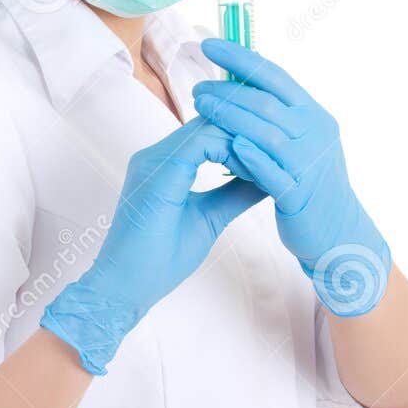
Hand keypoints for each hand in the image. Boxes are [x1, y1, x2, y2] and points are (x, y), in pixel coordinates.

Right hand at [40, 118, 264, 373]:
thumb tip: (268, 176)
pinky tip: (254, 170)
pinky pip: (201, 145)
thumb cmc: (159, 260)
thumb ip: (233, 193)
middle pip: (210, 120)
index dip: (244, 134)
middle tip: (282, 148)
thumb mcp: (209, 218)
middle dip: (248, 130)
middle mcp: (155, 155)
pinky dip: (232, 152)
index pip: (209, 128)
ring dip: (244, 141)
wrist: (126, 287)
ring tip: (272, 160)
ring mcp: (153, 161)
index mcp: (164, 163)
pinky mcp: (157, 174)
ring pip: (208, 127)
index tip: (275, 152)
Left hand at [193, 38, 390, 315]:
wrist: (339, 233)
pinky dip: (251, 158)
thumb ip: (276, 116)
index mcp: (313, 115)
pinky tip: (228, 147)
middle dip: (227, 91)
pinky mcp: (300, 195)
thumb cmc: (310, 184)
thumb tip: (243, 82)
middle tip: (196, 88)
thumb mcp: (300, 142)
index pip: (274, 76)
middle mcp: (315, 133)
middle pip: (266, 103)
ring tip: (200, 108)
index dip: (240, 58)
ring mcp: (309, 164)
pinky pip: (272, 173)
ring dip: (230, 117)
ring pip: (266, 133)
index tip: (208, 43)